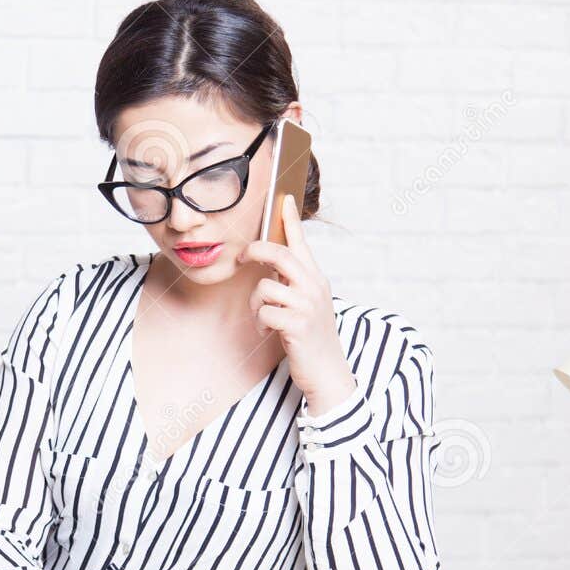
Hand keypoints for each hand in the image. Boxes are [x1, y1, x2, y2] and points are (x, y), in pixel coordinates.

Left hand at [239, 194, 356, 417]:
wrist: (327, 372)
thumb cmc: (311, 336)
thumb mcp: (306, 303)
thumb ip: (292, 283)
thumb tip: (270, 263)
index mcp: (316, 279)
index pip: (301, 242)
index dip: (291, 219)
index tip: (283, 197)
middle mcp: (314, 288)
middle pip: (279, 254)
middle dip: (255, 250)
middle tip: (242, 256)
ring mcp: (307, 306)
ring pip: (264, 287)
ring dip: (255, 303)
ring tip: (263, 317)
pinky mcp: (297, 326)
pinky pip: (264, 312)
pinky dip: (260, 322)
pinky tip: (269, 331)